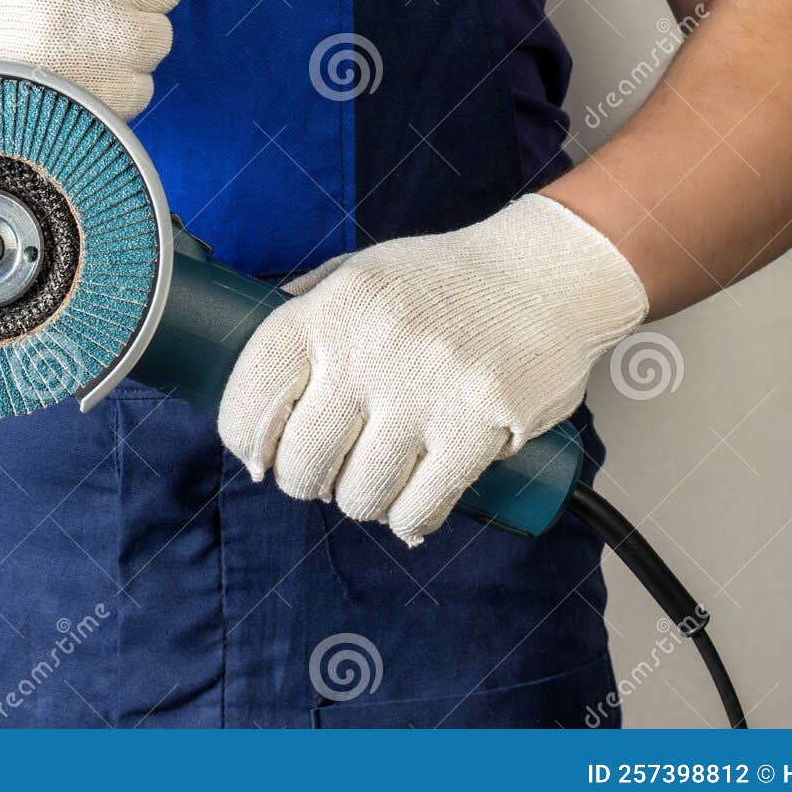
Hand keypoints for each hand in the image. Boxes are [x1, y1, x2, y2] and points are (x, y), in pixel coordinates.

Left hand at [218, 195, 647, 544]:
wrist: (547, 274)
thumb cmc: (444, 281)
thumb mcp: (359, 272)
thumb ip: (305, 311)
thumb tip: (249, 374)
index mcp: (331, 310)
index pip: (253, 393)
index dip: (245, 438)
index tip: (259, 452)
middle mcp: (371, 349)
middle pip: (302, 461)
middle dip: (307, 480)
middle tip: (328, 470)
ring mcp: (426, 391)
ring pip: (359, 496)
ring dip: (363, 501)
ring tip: (379, 477)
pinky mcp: (478, 428)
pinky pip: (419, 509)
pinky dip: (410, 519)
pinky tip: (414, 503)